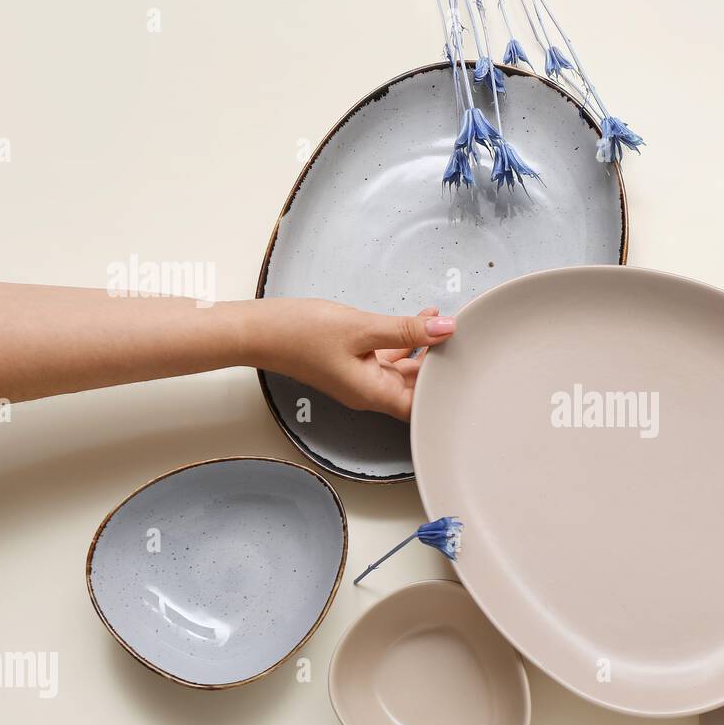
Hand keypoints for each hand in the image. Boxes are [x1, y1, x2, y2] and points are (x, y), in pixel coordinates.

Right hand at [248, 298, 454, 420]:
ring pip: (403, 369)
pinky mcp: (352, 362)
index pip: (422, 405)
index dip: (446, 389)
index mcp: (373, 394)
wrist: (258, 330)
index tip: (465, 363)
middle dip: (440, 364)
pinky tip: (419, 319)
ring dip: (424, 348)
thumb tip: (445, 329)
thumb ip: (406, 331)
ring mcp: (360, 377)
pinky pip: (386, 356)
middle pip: (416, 387)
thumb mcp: (361, 328)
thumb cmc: (300, 334)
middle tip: (461, 337)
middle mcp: (369, 392)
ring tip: (444, 321)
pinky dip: (404, 340)